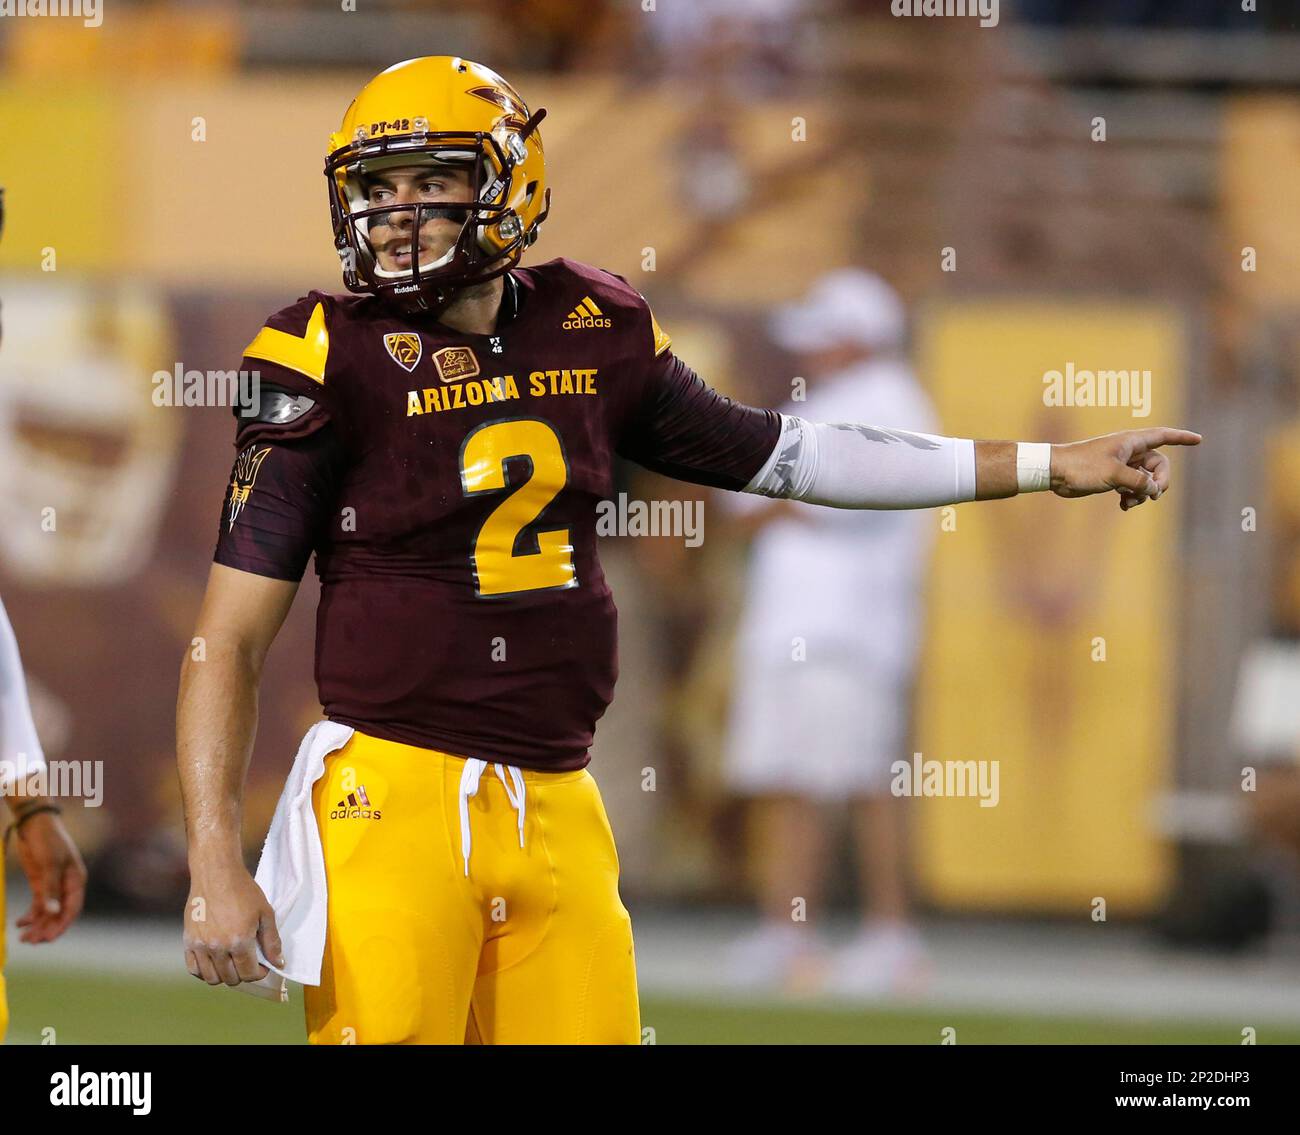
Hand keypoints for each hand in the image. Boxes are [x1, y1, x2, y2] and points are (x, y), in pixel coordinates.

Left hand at [11, 810, 87, 943]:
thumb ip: (50, 890)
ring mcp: (53, 886)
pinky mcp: (40, 884)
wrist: (35, 824)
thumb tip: (52, 913)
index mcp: (76, 881)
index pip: (72, 909)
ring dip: (37, 925)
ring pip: (47, 912)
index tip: (48, 938)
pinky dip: (30, 916)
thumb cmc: (48, 841)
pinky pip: (37, 905)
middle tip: (31, 941)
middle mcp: (67, 886)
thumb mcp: (49, 865)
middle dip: (46, 929)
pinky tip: (19, 923)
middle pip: (59, 914)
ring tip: (23, 938)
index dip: (62, 925)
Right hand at [183, 859, 282, 986]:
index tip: (263, 967)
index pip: (249, 973)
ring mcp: (200, 945)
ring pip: (212, 978)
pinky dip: (204, 971)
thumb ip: (272, 941)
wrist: (216, 873)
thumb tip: (278, 963)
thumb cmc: (244, 891)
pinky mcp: (188, 941)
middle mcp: (218, 947)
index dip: (260, 973)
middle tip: (248, 963)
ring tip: (232, 963)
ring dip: (224, 976)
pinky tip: (214, 963)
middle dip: (244, 974)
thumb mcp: (265, 913)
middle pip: (231, 978)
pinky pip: (194, 969)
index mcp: (239, 941)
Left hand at [1050, 427, 1201, 509]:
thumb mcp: (1114, 474)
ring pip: (1145, 480)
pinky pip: (1132, 487)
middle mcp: (1129, 451)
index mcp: (1131, 442)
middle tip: (1152, 495)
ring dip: (1143, 493)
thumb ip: (1138, 482)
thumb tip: (1154, 491)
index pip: (1163, 436)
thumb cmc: (1082, 466)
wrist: (1055, 472)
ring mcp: (1121, 465)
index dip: (1182, 438)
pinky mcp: (1111, 477)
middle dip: (1159, 481)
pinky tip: (1124, 506)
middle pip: (1159, 465)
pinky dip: (1132, 496)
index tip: (1199, 440)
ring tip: (1129, 502)